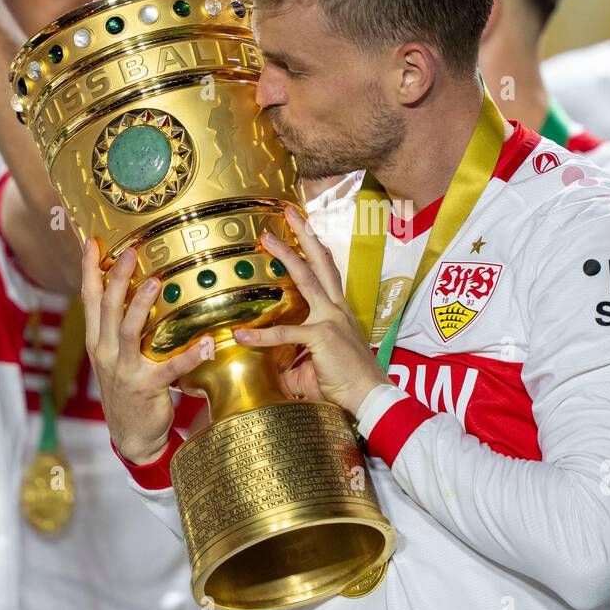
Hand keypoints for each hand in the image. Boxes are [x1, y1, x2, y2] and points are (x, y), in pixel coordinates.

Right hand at [81, 240, 214, 465]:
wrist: (131, 436)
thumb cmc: (128, 389)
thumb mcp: (115, 356)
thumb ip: (120, 327)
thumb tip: (137, 289)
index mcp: (97, 341)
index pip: (90, 299)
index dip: (89, 270)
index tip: (92, 241)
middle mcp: (105, 352)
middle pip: (108, 308)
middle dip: (117, 278)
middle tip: (130, 251)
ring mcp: (124, 370)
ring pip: (129, 331)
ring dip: (141, 305)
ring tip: (157, 282)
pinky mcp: (146, 388)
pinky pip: (170, 369)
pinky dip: (189, 355)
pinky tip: (207, 343)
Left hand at [233, 206, 388, 415]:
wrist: (368, 397)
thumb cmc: (346, 383)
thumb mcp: (315, 368)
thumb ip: (293, 364)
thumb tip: (271, 371)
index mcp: (338, 312)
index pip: (327, 272)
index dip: (314, 250)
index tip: (303, 231)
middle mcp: (337, 308)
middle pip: (319, 263)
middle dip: (303, 235)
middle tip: (287, 213)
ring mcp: (331, 319)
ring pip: (306, 278)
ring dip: (286, 255)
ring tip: (267, 238)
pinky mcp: (322, 337)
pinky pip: (286, 333)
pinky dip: (261, 334)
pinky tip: (241, 334)